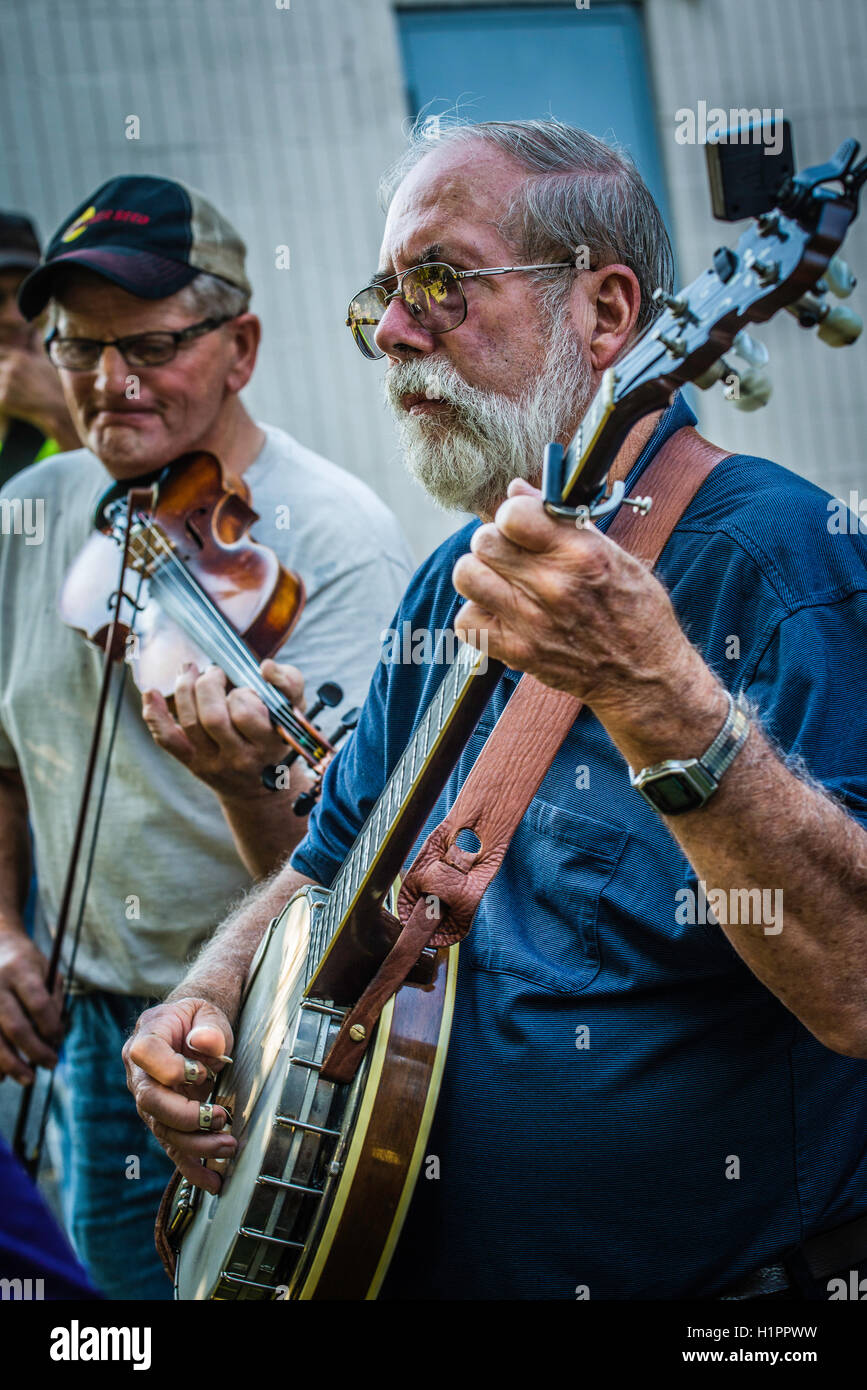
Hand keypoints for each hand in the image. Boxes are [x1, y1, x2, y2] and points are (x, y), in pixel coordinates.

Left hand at [0, 346, 69, 437]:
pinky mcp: (4, 399)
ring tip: (17, 392)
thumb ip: (35, 344)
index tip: (5, 367)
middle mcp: (11, 368)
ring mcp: (6, 383)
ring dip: (2, 386)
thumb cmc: (53, 385)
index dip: (1, 359)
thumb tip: (35, 330)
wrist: (58, 409)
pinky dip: (3, 398)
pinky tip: (15, 401)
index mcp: (19, 357)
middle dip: (2, 375)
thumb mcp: (45, 361)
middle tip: (14, 382)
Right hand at [0, 924, 63, 1083]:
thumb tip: (53, 1041)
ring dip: (11, 1065)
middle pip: (16, 1027)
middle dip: (35, 1052)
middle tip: (51, 1065)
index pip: (39, 1004)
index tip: (59, 1039)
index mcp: (20, 970)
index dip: (52, 1027)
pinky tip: (2, 1076)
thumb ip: (53, 1002)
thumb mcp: (46, 970)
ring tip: (28, 1079)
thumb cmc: (26, 963)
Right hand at [123, 997, 236, 1192]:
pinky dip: (192, 1167)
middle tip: (221, 1117)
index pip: (145, 1053)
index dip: (171, 1068)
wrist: (189, 1029)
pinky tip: (211, 1181)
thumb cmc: (196, 1020)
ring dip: (196, 1144)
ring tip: (228, 1146)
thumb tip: (205, 1044)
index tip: (202, 1072)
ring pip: (163, 1130)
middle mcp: (139, 1074)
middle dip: (187, 1116)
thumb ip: (207, 1027)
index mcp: (146, 1037)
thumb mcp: (205, 1013)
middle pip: (151, 1101)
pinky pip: (172, 1148)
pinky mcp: (162, 1121)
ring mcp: (148, 1101)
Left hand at [142, 658, 304, 798]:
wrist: (260, 787)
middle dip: (208, 685)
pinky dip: (155, 714)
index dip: (242, 693)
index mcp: (268, 743)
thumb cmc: (276, 737)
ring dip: (185, 689)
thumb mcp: (294, 713)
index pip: (247, 713)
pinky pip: (167, 739)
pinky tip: (151, 692)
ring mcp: (212, 762)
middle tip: (214, 673)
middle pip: (213, 717)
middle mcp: (240, 758)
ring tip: (190, 671)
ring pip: (190, 722)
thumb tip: (265, 666)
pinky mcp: (192, 762)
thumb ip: (290, 683)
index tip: (246, 688)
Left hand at [452, 478, 715, 737]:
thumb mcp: (615, 556)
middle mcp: (553, 586)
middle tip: (511, 555)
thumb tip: (518, 489)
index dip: (512, 516)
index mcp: (581, 554)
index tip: (523, 527)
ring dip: (480, 574)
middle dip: (494, 542)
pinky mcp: (518, 652)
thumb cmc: (637, 613)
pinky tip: (499, 613)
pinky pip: (466, 621)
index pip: (513, 514)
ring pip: (467, 576)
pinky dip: (477, 615)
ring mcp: (532, 622)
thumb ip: (563, 521)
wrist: (644, 678)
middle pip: (484, 541)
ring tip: (500, 581)